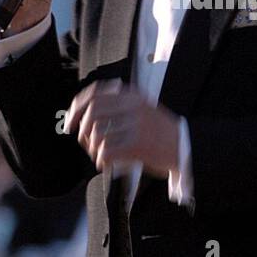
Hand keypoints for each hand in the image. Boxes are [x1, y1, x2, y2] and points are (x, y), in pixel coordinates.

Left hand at [65, 81, 180, 176]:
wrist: (186, 147)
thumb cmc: (161, 132)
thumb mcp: (143, 107)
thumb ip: (118, 105)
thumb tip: (83, 112)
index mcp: (132, 95)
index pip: (95, 94)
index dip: (76, 107)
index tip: (70, 122)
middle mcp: (133, 107)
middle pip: (92, 114)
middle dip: (82, 131)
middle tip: (85, 143)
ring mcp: (135, 125)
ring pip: (97, 134)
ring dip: (93, 148)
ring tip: (101, 154)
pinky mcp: (137, 145)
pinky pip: (106, 152)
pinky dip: (101, 160)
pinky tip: (107, 163)